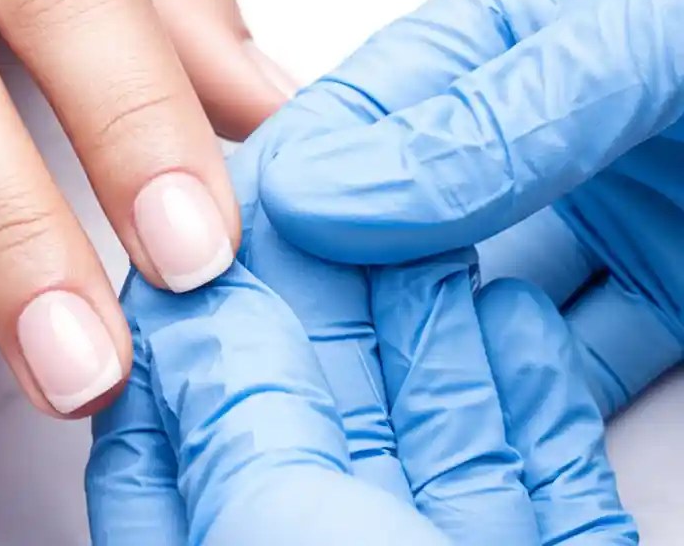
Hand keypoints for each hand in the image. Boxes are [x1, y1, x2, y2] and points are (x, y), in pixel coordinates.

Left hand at [86, 255, 635, 543]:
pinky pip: (534, 490)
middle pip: (313, 429)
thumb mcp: (285, 540)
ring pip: (428, 450)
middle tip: (340, 205)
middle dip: (328, 310)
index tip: (222, 234)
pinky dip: (524, 404)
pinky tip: (513, 325)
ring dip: (431, 338)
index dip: (199, 329)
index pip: (182, 442)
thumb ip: (232, 425)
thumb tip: (192, 319)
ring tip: (431, 239)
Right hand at [260, 0, 683, 417]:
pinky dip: (524, 394)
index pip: (361, 112)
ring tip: (348, 406)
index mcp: (525, 8)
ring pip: (473, 294)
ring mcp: (611, 205)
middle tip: (273, 359)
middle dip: (336, 287)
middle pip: (400, 214)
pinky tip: (477, 417)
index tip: (231, 267)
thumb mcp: (668, 23)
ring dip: (418, 351)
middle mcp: (551, 111)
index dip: (289, 193)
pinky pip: (571, 354)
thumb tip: (332, 190)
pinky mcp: (675, 292)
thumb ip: (496, 113)